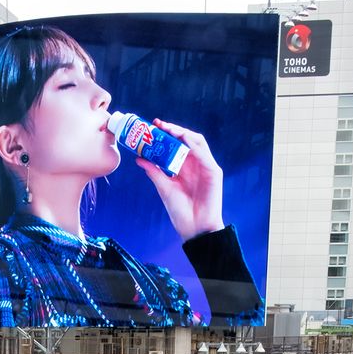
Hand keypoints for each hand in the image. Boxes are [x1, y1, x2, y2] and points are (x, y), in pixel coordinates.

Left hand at [136, 119, 223, 240]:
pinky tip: (184, 139)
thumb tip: (139, 158)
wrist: (194, 228)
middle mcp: (195, 164)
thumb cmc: (181, 211)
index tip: (152, 127)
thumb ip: (154, 172)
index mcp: (184, 167)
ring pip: (196, 142)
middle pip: (186, 140)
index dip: (166, 135)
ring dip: (183, 133)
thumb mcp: (164, 188)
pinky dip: (194, 144)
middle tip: (159, 125)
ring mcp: (205, 167)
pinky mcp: (214, 172)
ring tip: (170, 129)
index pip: (176, 145)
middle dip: (173, 130)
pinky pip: (204, 154)